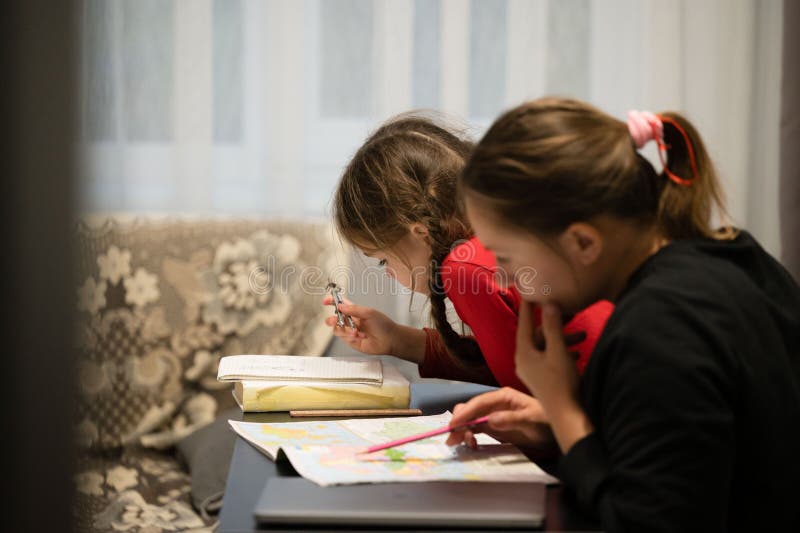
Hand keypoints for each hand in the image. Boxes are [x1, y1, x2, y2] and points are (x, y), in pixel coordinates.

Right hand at [322, 296, 398, 355]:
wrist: (389, 340)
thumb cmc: (383, 325)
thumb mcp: (369, 313)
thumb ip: (354, 309)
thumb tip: (340, 306)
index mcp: (355, 311)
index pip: (341, 305)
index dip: (332, 302)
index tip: (326, 301)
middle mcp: (351, 321)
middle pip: (334, 318)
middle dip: (332, 319)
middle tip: (336, 320)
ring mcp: (350, 331)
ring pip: (337, 329)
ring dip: (345, 330)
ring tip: (356, 332)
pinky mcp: (351, 341)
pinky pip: (343, 338)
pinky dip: (350, 337)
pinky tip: (360, 337)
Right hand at [444, 387, 554, 452]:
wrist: (557, 433)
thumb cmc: (547, 422)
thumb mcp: (531, 419)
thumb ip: (511, 419)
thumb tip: (489, 420)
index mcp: (503, 397)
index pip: (479, 403)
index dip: (465, 413)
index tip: (453, 425)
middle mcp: (495, 404)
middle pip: (471, 410)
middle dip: (459, 422)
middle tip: (452, 438)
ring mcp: (494, 416)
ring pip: (471, 420)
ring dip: (462, 430)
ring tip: (460, 444)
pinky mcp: (495, 427)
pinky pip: (477, 429)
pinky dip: (470, 436)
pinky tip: (471, 445)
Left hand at [514, 301, 592, 451]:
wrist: (568, 416)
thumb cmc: (562, 383)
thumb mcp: (558, 351)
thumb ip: (553, 327)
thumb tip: (547, 304)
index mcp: (523, 353)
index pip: (524, 324)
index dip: (527, 307)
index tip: (528, 291)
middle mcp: (524, 361)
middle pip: (537, 335)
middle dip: (553, 324)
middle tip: (567, 311)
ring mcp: (532, 371)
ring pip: (546, 346)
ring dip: (563, 339)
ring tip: (583, 335)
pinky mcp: (543, 378)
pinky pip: (550, 357)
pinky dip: (563, 351)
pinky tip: (578, 351)